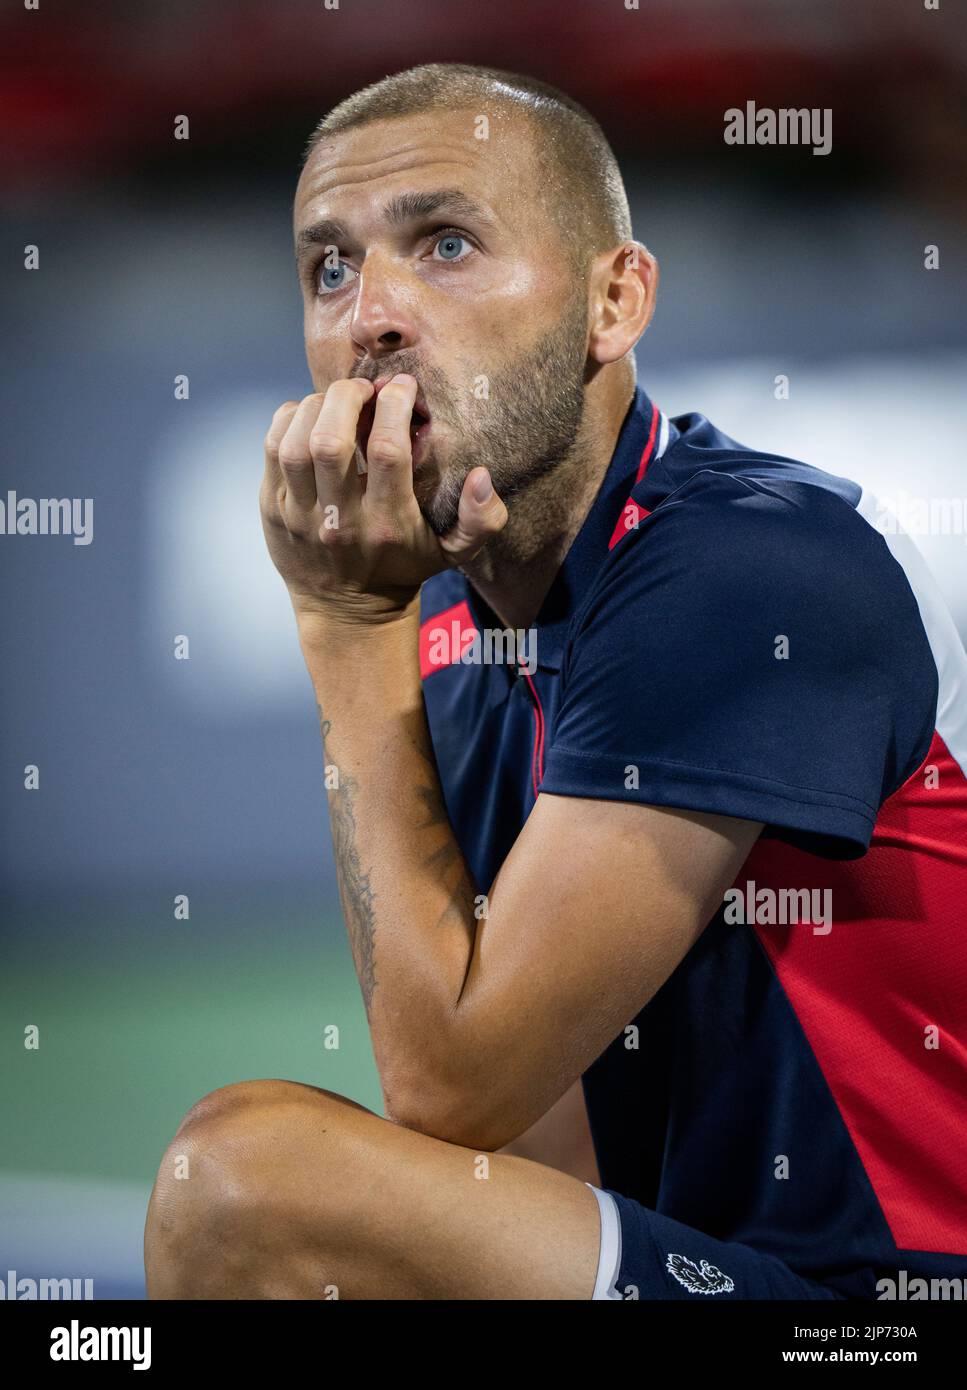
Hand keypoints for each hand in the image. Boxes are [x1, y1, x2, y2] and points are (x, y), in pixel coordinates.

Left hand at [260, 374, 506, 621]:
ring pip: (296, 442)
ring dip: (316, 406)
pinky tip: (310, 415)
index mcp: (387, 525)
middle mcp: (339, 521)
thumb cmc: (403, 567)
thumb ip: (481, 519)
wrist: (347, 611)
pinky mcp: (273, 508)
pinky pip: (273, 448)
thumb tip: (482, 476)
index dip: (395, 407)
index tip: (403, 387)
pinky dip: (289, 419)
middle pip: (332, 442)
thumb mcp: (453, 552)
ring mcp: (300, 516)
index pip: (388, 452)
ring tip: (337, 401)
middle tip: (364, 388)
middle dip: (348, 398)